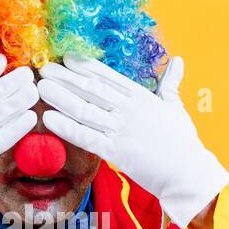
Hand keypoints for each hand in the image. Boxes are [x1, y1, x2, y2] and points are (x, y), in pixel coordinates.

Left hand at [37, 54, 228, 228]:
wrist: (188, 172)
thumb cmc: (183, 141)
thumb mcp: (176, 106)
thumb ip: (171, 83)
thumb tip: (178, 60)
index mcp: (140, 96)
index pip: (107, 76)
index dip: (84, 65)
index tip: (65, 57)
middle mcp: (128, 109)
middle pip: (90, 89)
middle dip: (65, 77)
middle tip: (43, 68)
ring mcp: (121, 130)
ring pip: (84, 109)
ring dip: (60, 97)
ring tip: (40, 87)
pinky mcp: (116, 152)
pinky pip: (86, 137)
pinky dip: (66, 128)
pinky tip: (48, 118)